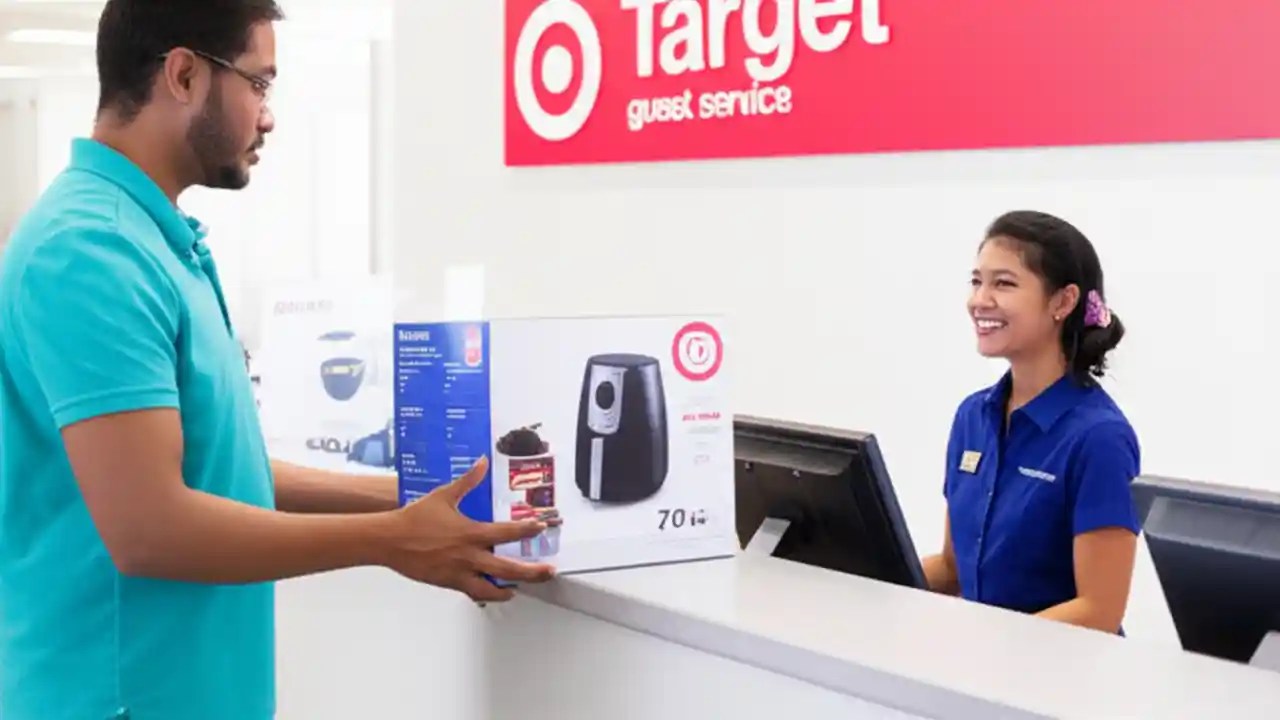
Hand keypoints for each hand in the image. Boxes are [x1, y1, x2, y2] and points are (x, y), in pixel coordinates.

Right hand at [384, 456, 555, 601]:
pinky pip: (473, 592)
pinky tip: (494, 592)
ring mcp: (459, 572)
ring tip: (522, 587)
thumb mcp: (444, 495)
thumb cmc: (415, 518)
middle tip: (548, 571)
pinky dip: (487, 593)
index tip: (541, 528)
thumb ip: (468, 480)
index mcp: (471, 533)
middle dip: (532, 571)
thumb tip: (482, 462)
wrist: (388, 540)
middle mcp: (469, 556)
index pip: (507, 533)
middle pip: (508, 568)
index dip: (527, 530)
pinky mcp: (449, 583)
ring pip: (492, 588)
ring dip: (510, 588)